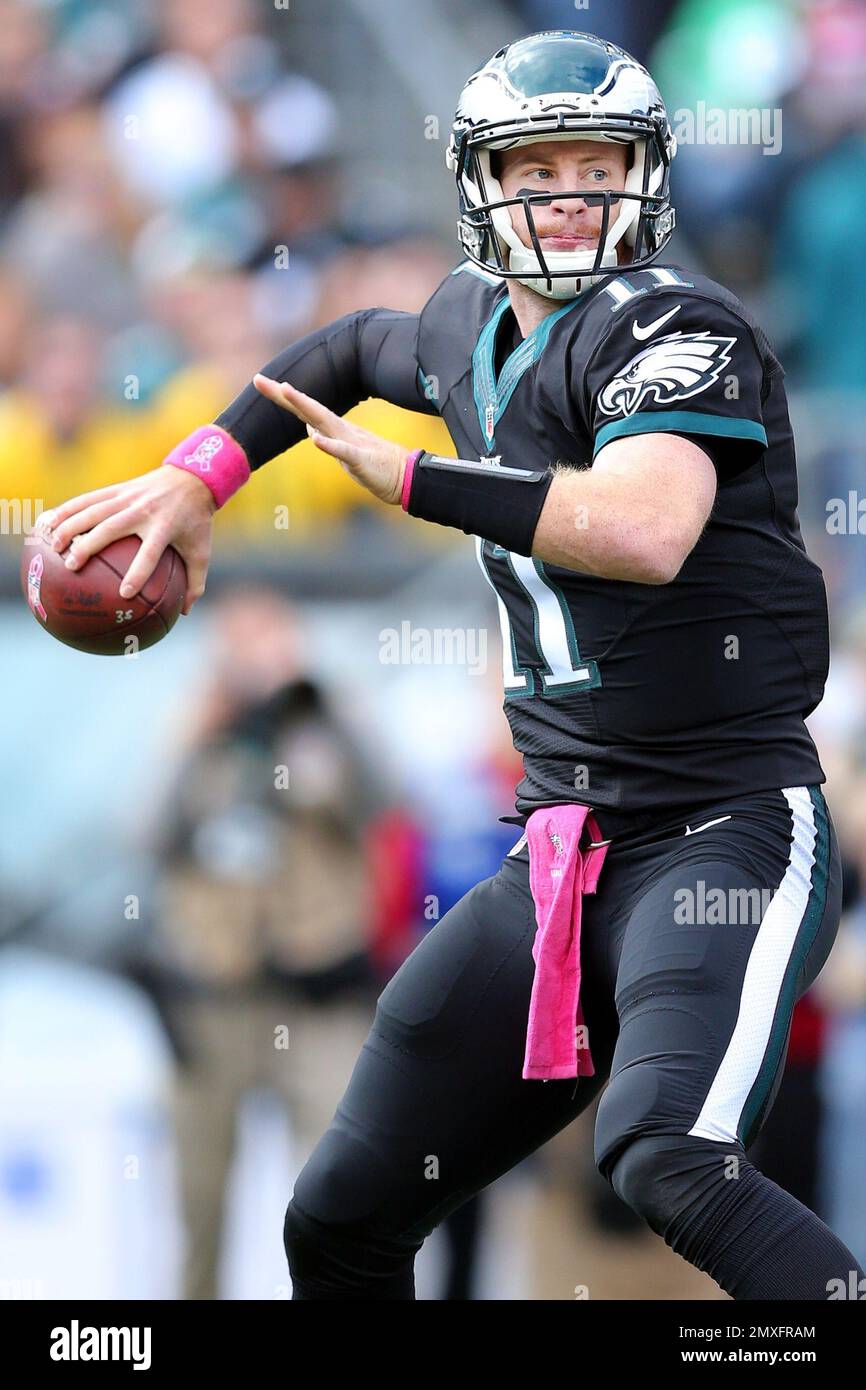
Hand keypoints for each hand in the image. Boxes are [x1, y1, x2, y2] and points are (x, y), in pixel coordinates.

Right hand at [36, 465, 216, 615]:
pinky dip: (68, 508)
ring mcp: (128, 497)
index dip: (139, 573)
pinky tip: (49, 521)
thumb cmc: (196, 521)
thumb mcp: (202, 551)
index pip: (150, 554)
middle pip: (111, 529)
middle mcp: (143, 511)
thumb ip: (195, 583)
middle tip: (71, 566)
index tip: (125, 594)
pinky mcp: (118, 489)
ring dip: (71, 526)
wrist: (192, 478)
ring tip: (53, 545)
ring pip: (93, 510)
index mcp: (165, 527)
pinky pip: (89, 499)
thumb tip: (184, 614)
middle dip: (89, 546)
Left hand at [253, 374, 408, 504]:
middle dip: (283, 395)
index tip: (260, 380)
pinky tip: (315, 440)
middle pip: (307, 409)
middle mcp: (339, 430)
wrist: (404, 477)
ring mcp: (351, 443)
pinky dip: (330, 445)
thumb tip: (309, 430)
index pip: (304, 410)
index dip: (282, 396)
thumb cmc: (374, 464)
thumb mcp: (345, 450)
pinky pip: (344, 452)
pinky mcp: (361, 460)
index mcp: (334, 429)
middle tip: (259, 379)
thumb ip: (327, 438)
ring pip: (323, 422)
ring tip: (285, 391)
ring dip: (304, 406)